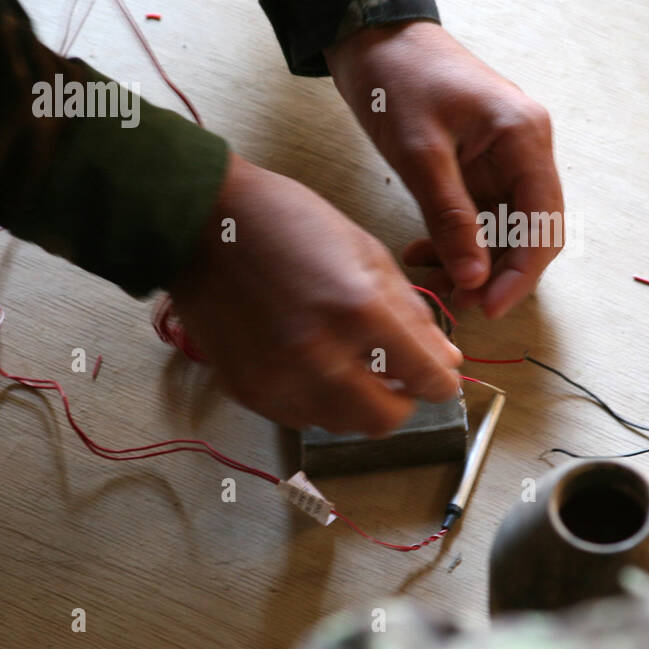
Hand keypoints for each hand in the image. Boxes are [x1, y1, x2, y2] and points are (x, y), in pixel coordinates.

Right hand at [167, 154, 462, 434]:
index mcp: (358, 311)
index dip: (442, 381)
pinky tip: (314, 364)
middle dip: (402, 401)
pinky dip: (320, 401)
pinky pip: (302, 418)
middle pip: (386, 421)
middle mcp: (319, 356)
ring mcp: (278, 380)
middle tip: (399, 375)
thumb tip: (447, 360)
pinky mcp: (248, 392)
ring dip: (360, 403)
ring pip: (344, 425)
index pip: (426, 378)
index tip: (440, 376)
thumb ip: (412, 313)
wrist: (201, 222)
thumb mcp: (367, 253)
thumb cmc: (289, 223)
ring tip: (352, 363)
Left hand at [325, 22, 564, 317]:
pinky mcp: (482, 162)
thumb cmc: (396, 79)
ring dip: (474, 263)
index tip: (487, 307)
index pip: (543, 224)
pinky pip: (482, 215)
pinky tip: (424, 254)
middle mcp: (526, 148)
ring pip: (505, 230)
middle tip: (456, 303)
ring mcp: (506, 156)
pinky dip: (458, 241)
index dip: (521, 274)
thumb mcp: (419, 153)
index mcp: (525, 137)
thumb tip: (475, 277)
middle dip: (496, 274)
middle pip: (530, 232)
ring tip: (433, 284)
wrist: (371, 34)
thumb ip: (450, 217)